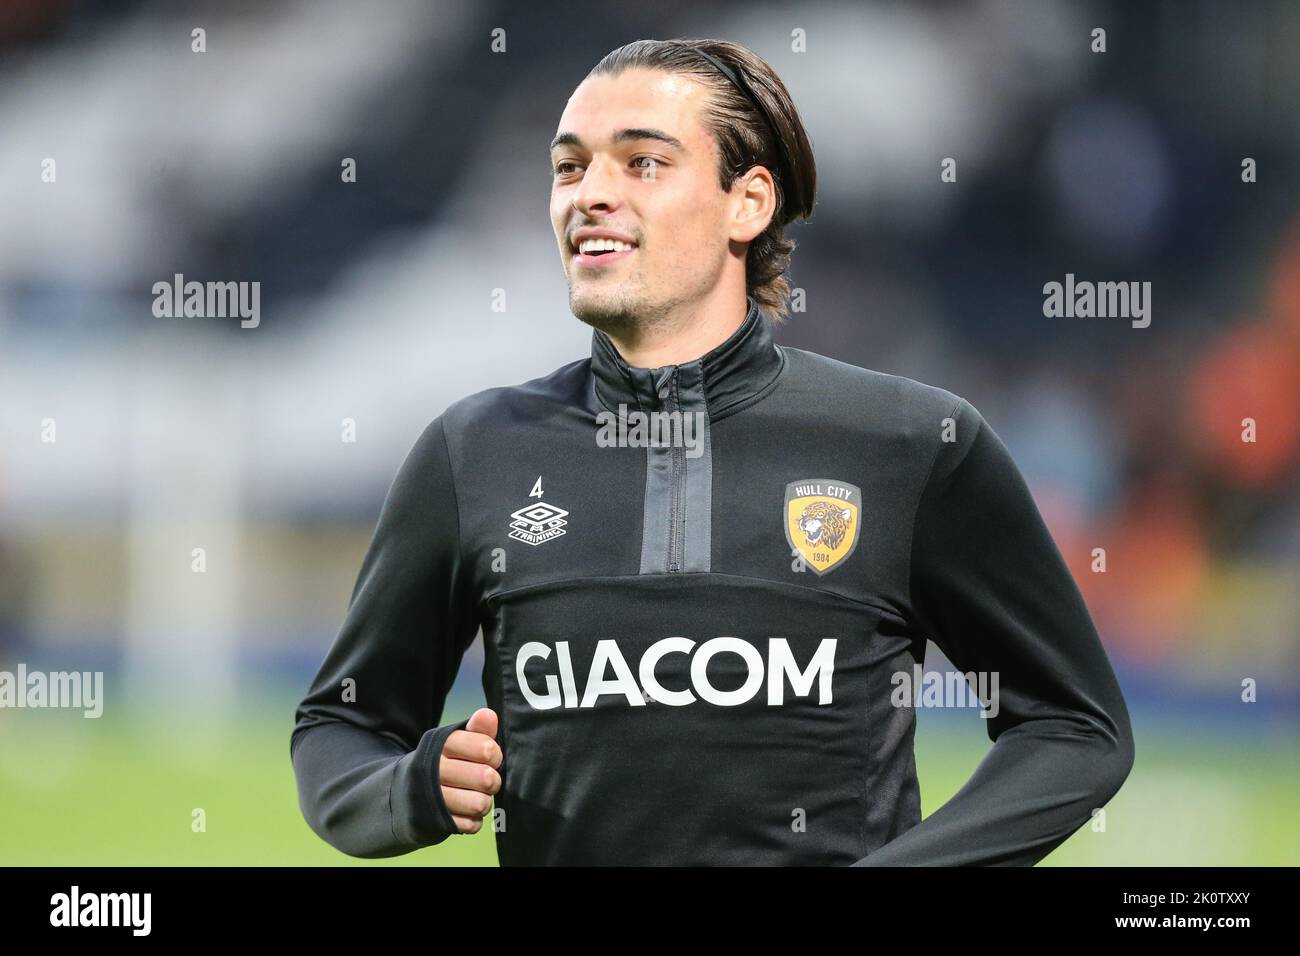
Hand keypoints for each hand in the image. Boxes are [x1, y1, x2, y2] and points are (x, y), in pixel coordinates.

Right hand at [438, 707, 502, 832]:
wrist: (404, 795)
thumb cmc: (442, 763)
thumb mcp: (455, 741)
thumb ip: (476, 729)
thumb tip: (489, 716)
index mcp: (440, 744)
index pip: (485, 748)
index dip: (495, 755)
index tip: (491, 758)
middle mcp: (432, 769)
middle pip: (486, 778)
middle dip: (493, 781)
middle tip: (486, 780)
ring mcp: (431, 798)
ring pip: (480, 804)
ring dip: (484, 802)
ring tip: (476, 797)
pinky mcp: (433, 823)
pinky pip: (470, 825)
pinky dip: (472, 820)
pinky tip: (463, 812)